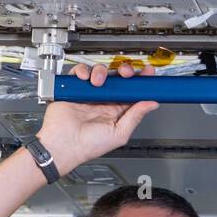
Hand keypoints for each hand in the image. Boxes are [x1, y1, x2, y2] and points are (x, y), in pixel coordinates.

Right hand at [36, 61, 159, 174]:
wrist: (64, 144)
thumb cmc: (89, 145)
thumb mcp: (119, 133)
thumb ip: (135, 117)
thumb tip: (151, 104)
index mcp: (117, 111)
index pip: (132, 93)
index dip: (140, 82)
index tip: (148, 74)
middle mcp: (104, 101)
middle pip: (118, 79)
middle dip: (124, 71)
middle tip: (125, 73)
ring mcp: (90, 94)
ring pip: (100, 72)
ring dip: (102, 72)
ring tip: (98, 83)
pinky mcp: (75, 89)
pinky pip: (80, 72)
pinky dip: (83, 71)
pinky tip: (86, 79)